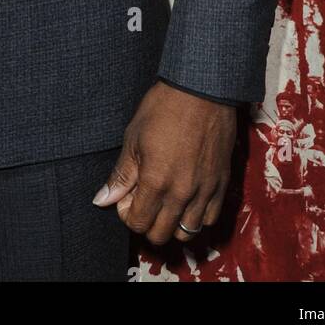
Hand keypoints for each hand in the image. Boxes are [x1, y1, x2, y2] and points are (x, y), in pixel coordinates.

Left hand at [92, 80, 235, 241]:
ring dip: (172, 223)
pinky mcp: (221, 184)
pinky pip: (210, 219)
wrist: (202, 90)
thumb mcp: (133, 138)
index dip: (127, 214)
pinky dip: (197, 217)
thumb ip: (121, 175)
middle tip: (144, 200)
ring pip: (187, 232)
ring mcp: (204, 191)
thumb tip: (102, 200)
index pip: (138, 223)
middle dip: (147, 223)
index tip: (127, 197)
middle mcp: (182, 193)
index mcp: (156, 182)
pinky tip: (187, 200)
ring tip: (166, 202)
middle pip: (161, 235)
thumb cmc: (163, 108)